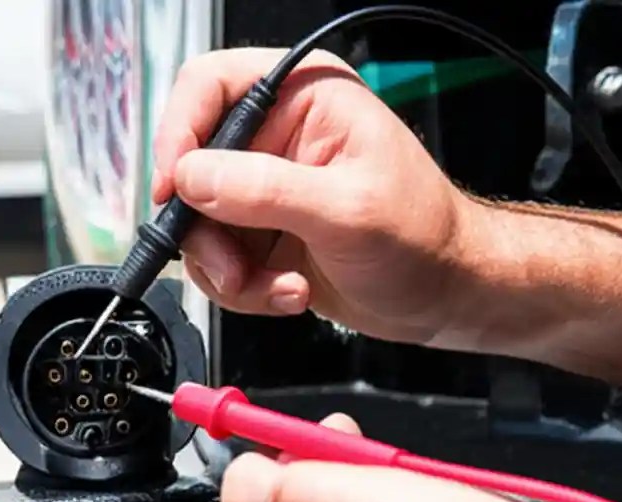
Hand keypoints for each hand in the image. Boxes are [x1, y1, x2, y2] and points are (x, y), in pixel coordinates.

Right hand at [153, 48, 481, 345]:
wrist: (446, 295)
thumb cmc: (426, 238)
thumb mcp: (346, 210)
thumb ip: (265, 191)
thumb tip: (193, 178)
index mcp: (303, 96)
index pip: (208, 86)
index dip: (180, 135)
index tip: (175, 191)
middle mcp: (277, 135)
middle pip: (191, 166)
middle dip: (206, 229)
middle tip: (233, 267)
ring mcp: (263, 187)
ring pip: (196, 223)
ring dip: (228, 270)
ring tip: (279, 285)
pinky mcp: (259, 232)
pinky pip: (214, 259)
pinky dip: (242, 287)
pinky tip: (287, 290)